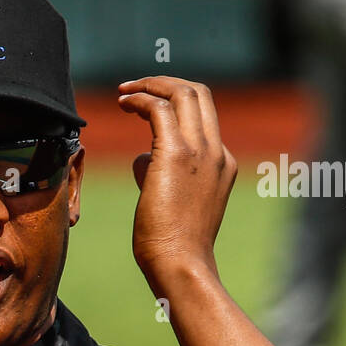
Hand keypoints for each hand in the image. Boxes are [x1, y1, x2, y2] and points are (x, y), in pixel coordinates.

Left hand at [116, 76, 237, 282]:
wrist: (181, 263)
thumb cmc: (172, 243)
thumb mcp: (173, 200)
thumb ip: (161, 174)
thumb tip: (141, 161)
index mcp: (222, 163)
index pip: (203, 117)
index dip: (174, 103)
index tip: (148, 105)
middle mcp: (216, 151)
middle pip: (200, 94)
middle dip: (166, 82)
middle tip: (135, 87)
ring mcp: (200, 151)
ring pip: (184, 93)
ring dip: (151, 85)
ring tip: (125, 92)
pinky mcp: (176, 155)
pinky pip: (159, 109)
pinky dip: (141, 100)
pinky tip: (124, 104)